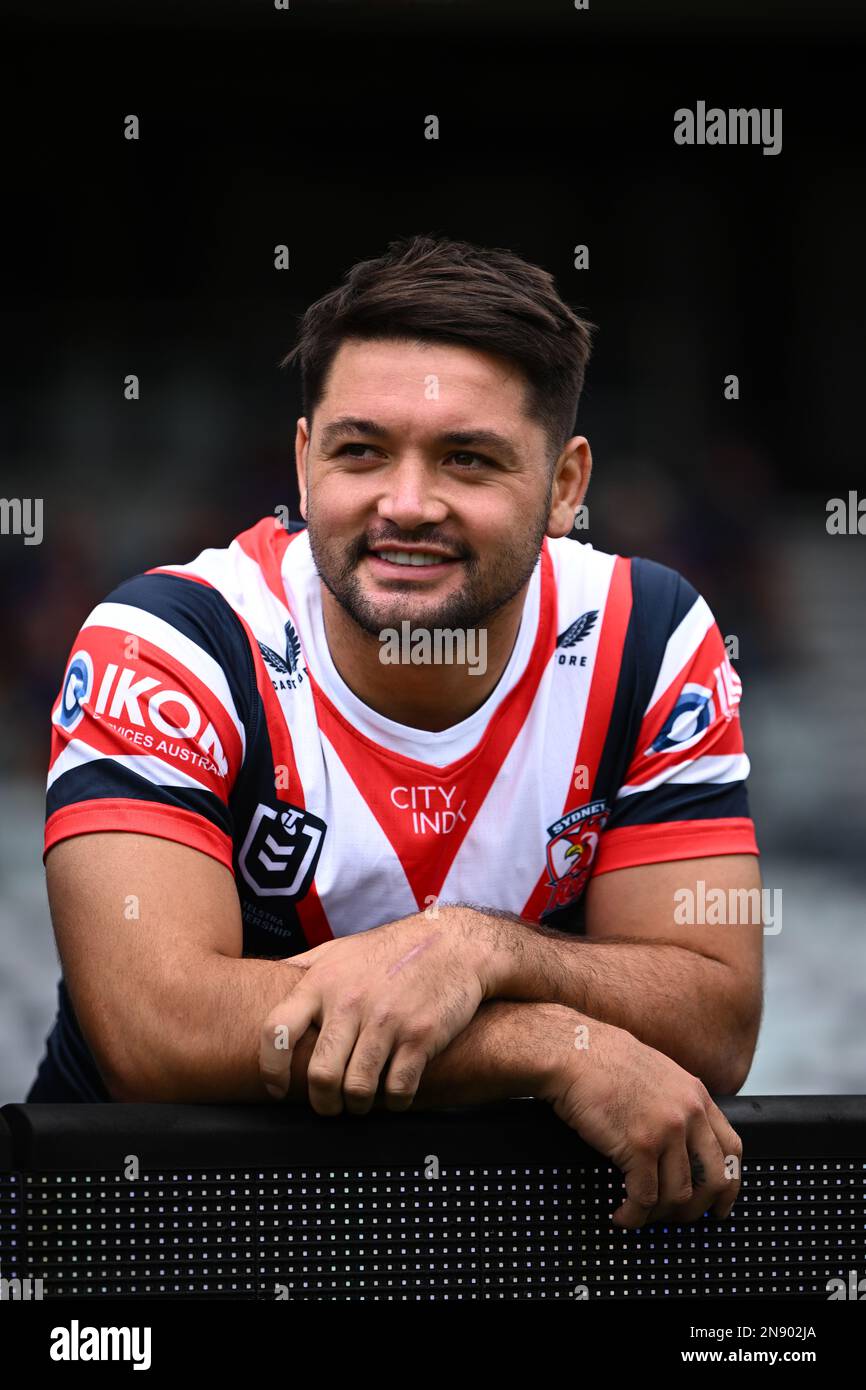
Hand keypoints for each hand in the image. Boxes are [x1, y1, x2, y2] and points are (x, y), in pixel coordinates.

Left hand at [259, 908, 497, 1114]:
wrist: (454, 944)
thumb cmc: (391, 950)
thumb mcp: (338, 950)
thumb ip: (301, 970)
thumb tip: (260, 983)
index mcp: (321, 983)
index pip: (276, 1030)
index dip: (270, 1068)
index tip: (277, 1088)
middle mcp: (349, 1002)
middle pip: (321, 1076)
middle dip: (323, 1102)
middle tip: (330, 1105)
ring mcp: (386, 1020)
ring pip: (358, 1090)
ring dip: (358, 1106)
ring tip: (362, 1102)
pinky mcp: (420, 1036)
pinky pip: (398, 1090)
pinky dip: (395, 1102)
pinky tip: (395, 1094)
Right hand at [538, 1008, 742, 1228]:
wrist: (573, 1052)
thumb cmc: (602, 1060)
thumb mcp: (657, 1073)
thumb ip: (676, 1102)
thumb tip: (678, 1141)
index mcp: (696, 1094)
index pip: (731, 1149)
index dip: (729, 1185)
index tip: (720, 1204)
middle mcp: (688, 1113)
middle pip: (714, 1178)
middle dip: (697, 1208)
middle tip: (678, 1220)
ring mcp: (666, 1130)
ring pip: (678, 1194)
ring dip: (660, 1215)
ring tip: (640, 1215)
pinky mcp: (639, 1146)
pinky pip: (645, 1197)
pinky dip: (634, 1215)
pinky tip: (622, 1215)